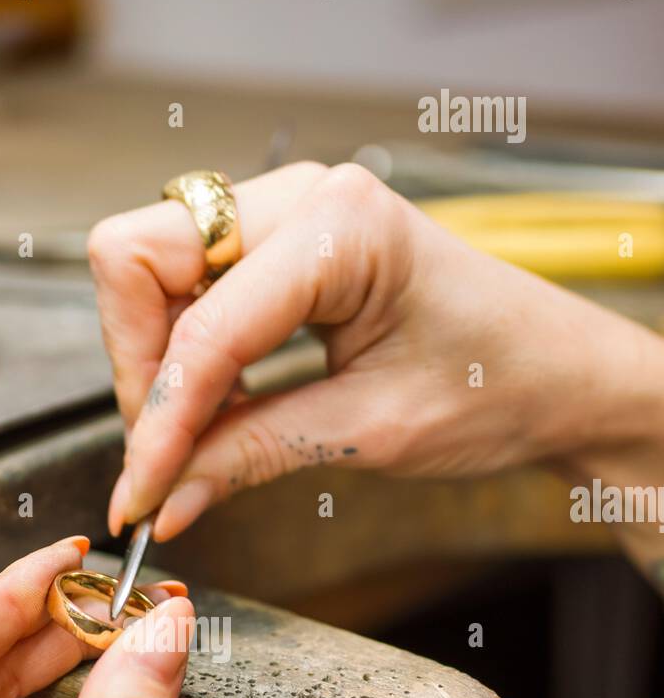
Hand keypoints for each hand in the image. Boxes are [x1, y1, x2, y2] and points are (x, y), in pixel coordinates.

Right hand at [89, 161, 663, 540]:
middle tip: (163, 453)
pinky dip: (183, 352)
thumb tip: (163, 499)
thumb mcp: (370, 433)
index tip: (142, 493)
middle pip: (139, 258)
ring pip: (150, 268)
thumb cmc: (499, 386)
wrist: (559, 375)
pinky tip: (217, 406)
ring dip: (155, 360)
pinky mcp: (282, 245)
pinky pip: (187, 286)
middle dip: (138, 365)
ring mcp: (287, 213)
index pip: (201, 328)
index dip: (159, 420)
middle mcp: (303, 198)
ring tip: (194, 437)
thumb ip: (251, 457)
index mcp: (341, 227)